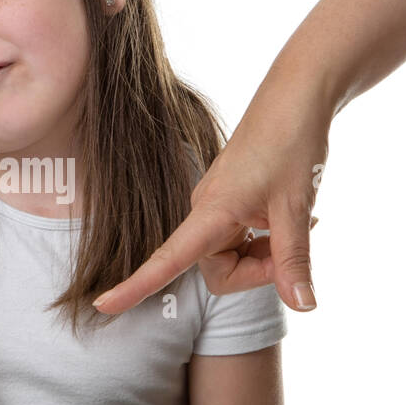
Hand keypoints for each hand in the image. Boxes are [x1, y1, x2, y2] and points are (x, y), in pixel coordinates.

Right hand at [93, 65, 329, 313]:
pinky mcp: (229, 204)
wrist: (297, 96)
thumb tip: (303, 308)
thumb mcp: (297, 209)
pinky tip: (293, 217)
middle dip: (258, 271)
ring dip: (267, 253)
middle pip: (220, 273)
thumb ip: (294, 262)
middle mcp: (205, 213)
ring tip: (299, 222)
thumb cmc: (291, 143)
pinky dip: (268, 239)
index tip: (102, 306)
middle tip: (295, 244)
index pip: (166, 260)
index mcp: (211, 212)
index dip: (135, 287)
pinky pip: (241, 240)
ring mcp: (216, 209)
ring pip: (234, 258)